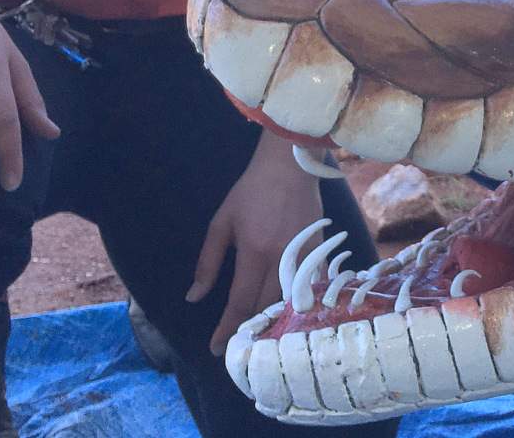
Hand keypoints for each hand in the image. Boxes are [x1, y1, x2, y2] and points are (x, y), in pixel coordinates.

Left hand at [187, 136, 323, 355]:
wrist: (290, 166)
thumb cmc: (251, 191)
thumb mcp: (221, 222)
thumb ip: (208, 262)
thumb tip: (194, 296)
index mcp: (255, 252)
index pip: (239, 302)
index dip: (226, 328)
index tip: (215, 348)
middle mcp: (281, 259)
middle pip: (265, 306)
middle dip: (248, 328)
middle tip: (235, 343)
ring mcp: (304, 256)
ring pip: (287, 301)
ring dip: (271, 319)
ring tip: (257, 333)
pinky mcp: (318, 252)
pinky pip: (308, 286)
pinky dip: (295, 302)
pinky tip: (285, 312)